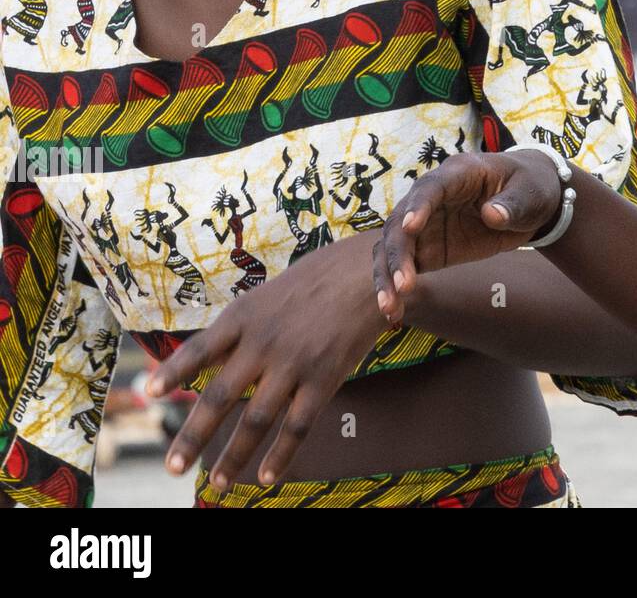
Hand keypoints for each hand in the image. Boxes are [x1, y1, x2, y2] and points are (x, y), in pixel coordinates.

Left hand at [146, 234, 386, 490]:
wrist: (368, 273)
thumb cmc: (314, 281)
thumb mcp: (267, 294)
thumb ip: (238, 328)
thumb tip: (203, 359)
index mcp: (245, 315)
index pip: (200, 348)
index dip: (174, 371)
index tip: (149, 393)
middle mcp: (264, 340)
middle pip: (220, 396)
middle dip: (193, 435)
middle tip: (172, 467)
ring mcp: (295, 361)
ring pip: (256, 419)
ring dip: (233, 455)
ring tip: (218, 482)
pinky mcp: (325, 377)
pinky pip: (298, 425)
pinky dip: (281, 455)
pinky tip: (266, 477)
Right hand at [374, 150, 561, 321]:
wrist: (529, 201)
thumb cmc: (530, 188)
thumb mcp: (530, 192)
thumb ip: (512, 204)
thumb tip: (491, 215)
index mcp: (458, 173)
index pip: (430, 187)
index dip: (418, 206)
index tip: (410, 227)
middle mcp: (432, 196)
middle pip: (401, 222)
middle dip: (398, 254)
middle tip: (403, 286)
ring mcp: (426, 223)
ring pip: (393, 246)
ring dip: (387, 276)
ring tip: (390, 308)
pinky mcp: (427, 248)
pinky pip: (403, 266)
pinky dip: (394, 287)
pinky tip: (393, 312)